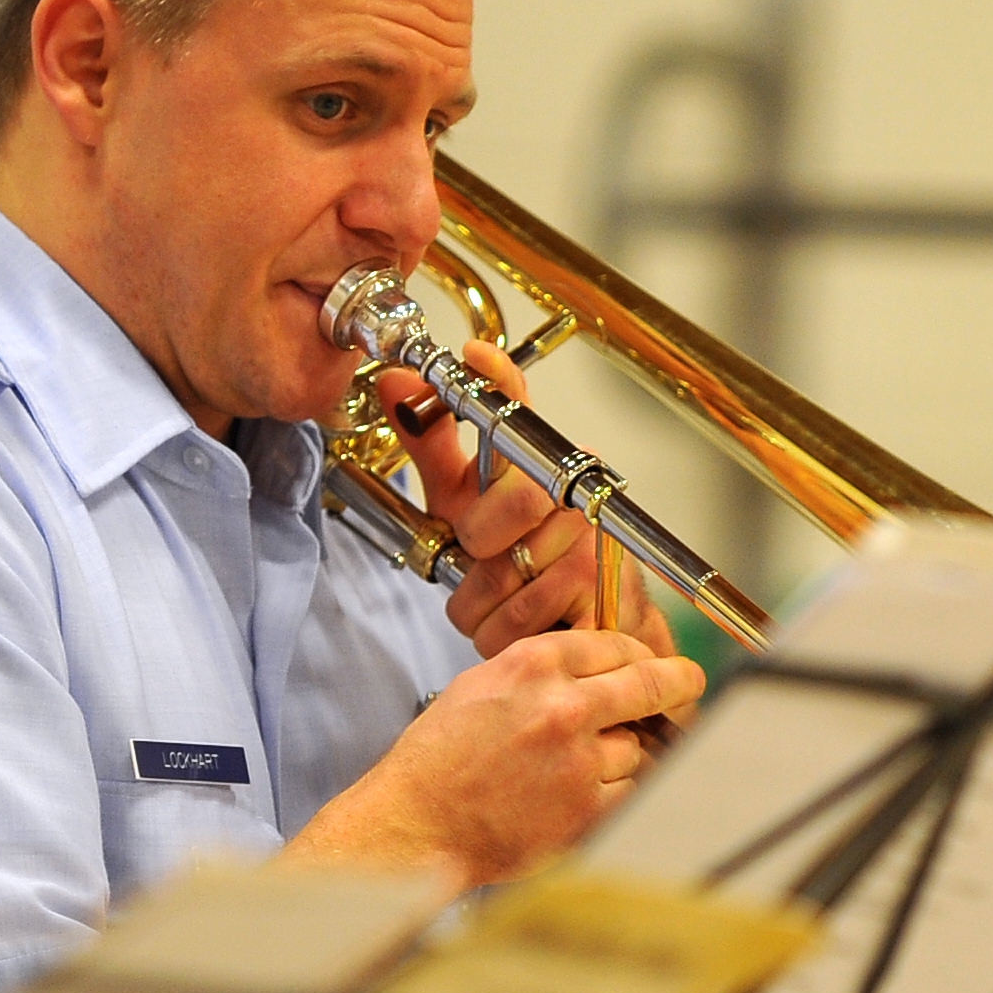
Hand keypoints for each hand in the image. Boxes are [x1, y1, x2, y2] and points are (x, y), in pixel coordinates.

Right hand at [282, 626, 703, 887]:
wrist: (417, 822)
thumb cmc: (437, 761)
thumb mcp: (480, 686)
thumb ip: (538, 671)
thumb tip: (591, 669)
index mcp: (532, 666)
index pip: (613, 644)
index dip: (638, 654)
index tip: (649, 662)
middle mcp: (561, 706)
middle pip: (647, 684)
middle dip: (676, 682)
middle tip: (688, 682)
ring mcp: (578, 758)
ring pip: (638, 745)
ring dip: (624, 752)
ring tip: (584, 764)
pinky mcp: (586, 806)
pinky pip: (630, 789)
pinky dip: (617, 790)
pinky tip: (585, 792)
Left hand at [383, 341, 676, 657]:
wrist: (596, 631)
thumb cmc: (529, 562)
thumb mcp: (469, 503)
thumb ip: (434, 447)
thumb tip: (394, 383)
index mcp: (539, 463)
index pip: (518, 409)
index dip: (497, 381)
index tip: (475, 354)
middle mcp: (572, 494)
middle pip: (500, 514)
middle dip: (475, 552)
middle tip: (480, 561)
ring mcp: (589, 545)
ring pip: (498, 583)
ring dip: (480, 610)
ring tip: (499, 605)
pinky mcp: (597, 597)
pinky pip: (514, 624)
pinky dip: (500, 638)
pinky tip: (520, 628)